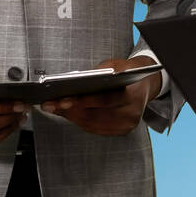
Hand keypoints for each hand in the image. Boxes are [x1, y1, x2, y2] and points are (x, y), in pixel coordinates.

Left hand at [40, 55, 162, 136]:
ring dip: (71, 117)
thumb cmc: (127, 72)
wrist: (144, 84)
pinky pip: (96, 129)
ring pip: (93, 124)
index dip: (82, 101)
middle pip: (95, 115)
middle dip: (69, 110)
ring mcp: (127, 124)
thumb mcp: (114, 65)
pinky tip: (69, 114)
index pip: (104, 100)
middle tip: (50, 104)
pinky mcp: (122, 131)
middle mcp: (132, 112)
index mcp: (132, 94)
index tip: (61, 99)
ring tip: (55, 108)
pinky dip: (81, 122)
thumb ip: (96, 75)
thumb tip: (69, 83)